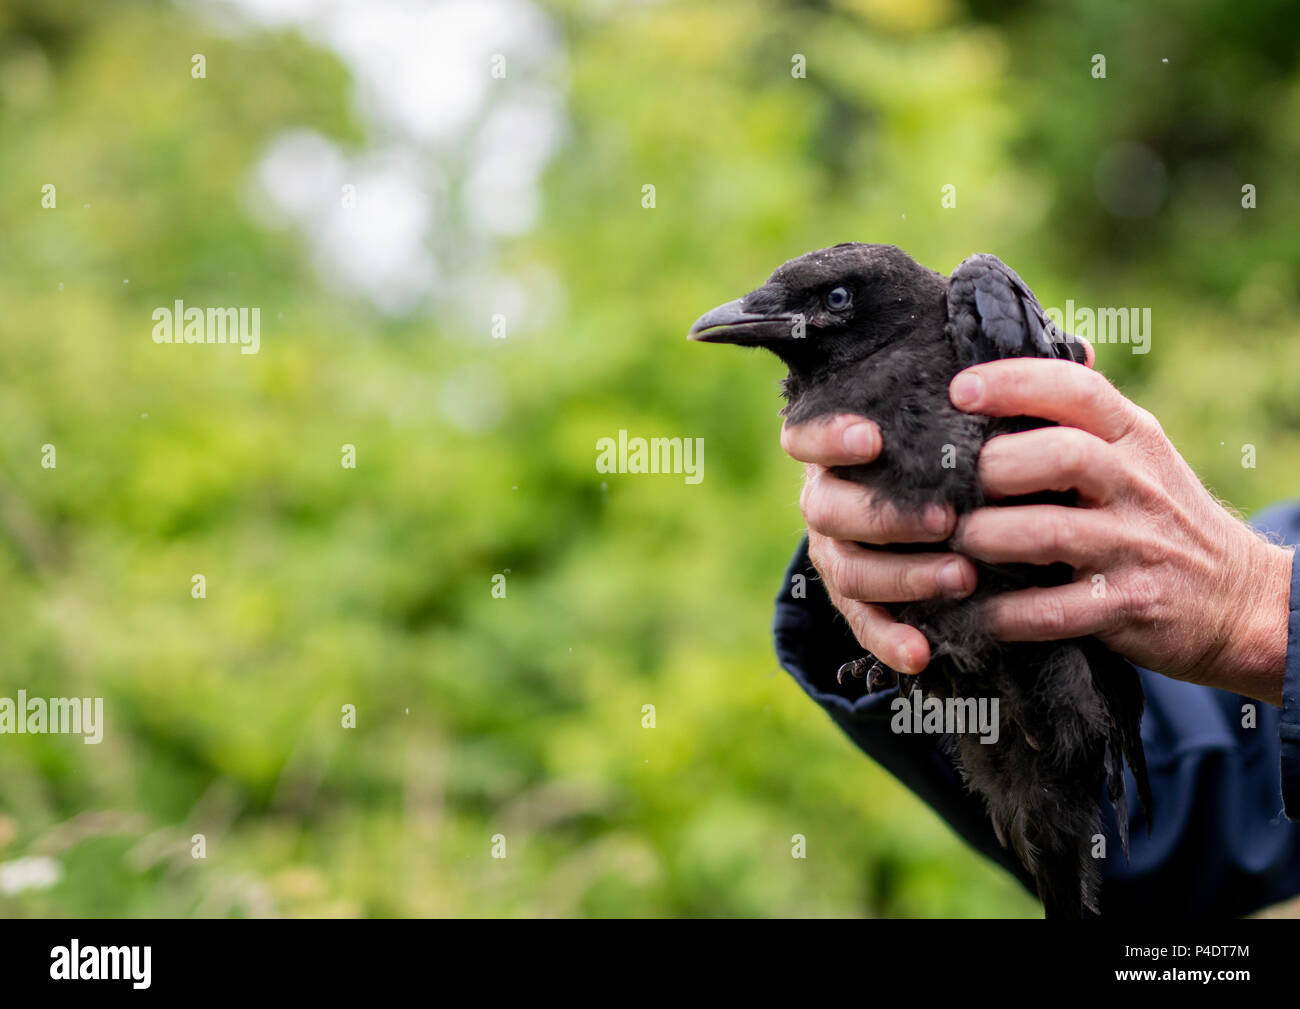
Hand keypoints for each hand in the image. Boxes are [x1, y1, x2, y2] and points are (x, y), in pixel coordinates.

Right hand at [781, 416, 976, 677]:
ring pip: (850, 570)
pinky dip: (890, 640)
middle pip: (829, 510)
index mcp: (833, 448)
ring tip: (962, 578)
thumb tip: (1067, 348)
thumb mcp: (952, 415)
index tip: (871, 439)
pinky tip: (921, 654)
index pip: (805, 436)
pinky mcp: (855, 600)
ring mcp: (834, 552)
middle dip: (886, 516)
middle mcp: (823, 500)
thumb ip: (983, 391)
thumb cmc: (946, 444)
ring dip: (904, 576)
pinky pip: (864, 624)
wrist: (940, 506)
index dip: (830, 438)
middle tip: (945, 518)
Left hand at [949, 358, 1290, 705]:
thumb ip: (1085, 414)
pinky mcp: (1127, 605)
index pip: (1078, 389)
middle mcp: (1136, 484)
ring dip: (988, 537)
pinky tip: (976, 610)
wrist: (1238, 598)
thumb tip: (1033, 349)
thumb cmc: (1157, 514)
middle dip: (995, 467)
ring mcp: (1134, 546)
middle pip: (1061, 455)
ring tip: (959, 543)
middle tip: (954, 486)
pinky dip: (1006, 613)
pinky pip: (1054, 610)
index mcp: (1133, 438)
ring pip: (1049, 532)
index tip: (958, 391)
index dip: (1014, 383)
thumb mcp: (1138, 453)